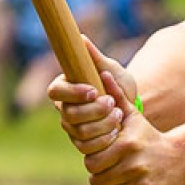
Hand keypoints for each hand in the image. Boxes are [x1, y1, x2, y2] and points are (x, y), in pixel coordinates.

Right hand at [49, 36, 137, 156]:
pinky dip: (103, 139)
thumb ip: (94, 57)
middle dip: (93, 110)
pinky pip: (86, 147)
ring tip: (119, 115)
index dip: (73, 93)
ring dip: (101, 125)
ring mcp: (71, 127)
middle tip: (113, 104)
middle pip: (69, 114)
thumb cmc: (116, 82)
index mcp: (65, 88)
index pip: (55, 92)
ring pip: (78, 131)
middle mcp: (63, 108)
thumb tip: (81, 37)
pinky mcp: (81, 142)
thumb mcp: (110, 68)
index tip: (94, 91)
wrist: (129, 106)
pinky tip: (116, 131)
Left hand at [84, 106, 184, 184]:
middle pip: (97, 182)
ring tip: (121, 178)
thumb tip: (103, 73)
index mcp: (128, 146)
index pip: (92, 163)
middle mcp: (135, 167)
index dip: (95, 162)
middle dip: (101, 177)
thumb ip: (116, 96)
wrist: (180, 159)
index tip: (105, 157)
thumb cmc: (149, 136)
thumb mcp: (134, 117)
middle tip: (112, 169)